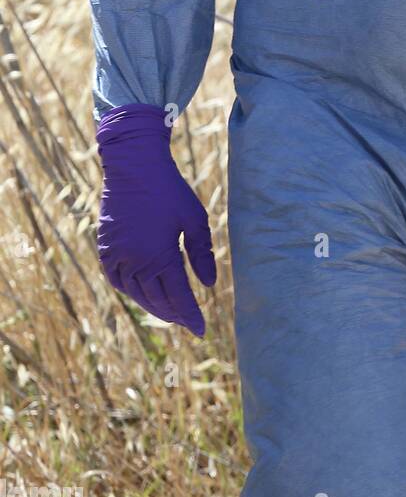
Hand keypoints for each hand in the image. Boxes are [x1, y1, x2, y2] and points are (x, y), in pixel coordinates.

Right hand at [96, 104, 216, 335]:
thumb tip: (209, 285)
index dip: (191, 316)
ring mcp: (116, 257)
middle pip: (158, 300)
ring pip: (136, 294)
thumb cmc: (170, 190)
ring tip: (170, 313)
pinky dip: (132, 291)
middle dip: (175, 314)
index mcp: (160, 257)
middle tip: (189, 323)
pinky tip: (143, 293)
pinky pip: (118, 280)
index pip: (179, 298)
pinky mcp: (105, 249)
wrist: (134, 166)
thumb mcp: (195, 219)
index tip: (202, 331)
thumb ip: (202, 254)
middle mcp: (135, 263)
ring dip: (154, 306)